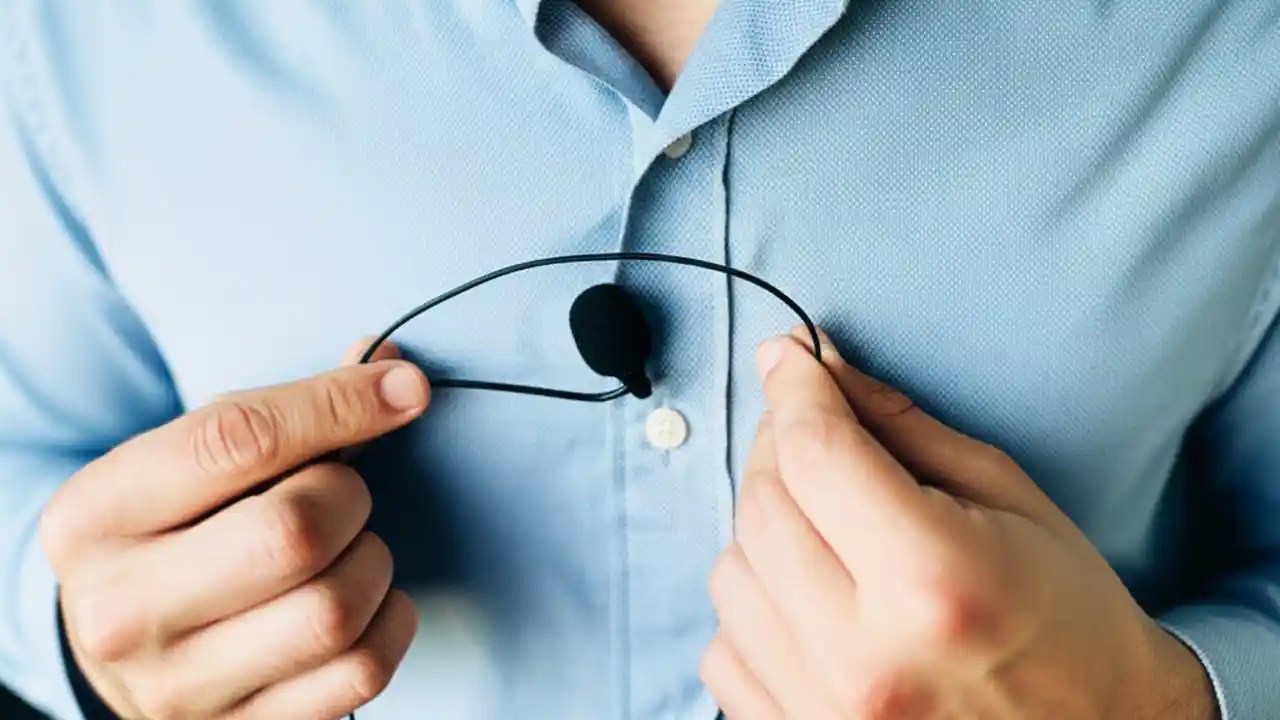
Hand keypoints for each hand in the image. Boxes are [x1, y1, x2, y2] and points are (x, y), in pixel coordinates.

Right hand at [40, 339, 425, 719]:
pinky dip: (390, 623)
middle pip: (294, 533)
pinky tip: (370, 602)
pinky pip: (360, 673)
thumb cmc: (177, 529)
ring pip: (333, 609)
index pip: (236, 440)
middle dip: (350, 497)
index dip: (338, 404)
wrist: (125, 641)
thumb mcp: (195, 461)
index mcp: (98, 515)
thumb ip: (287, 412)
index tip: (404, 390)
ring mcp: (177, 684)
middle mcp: (122, 607)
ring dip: (373, 563)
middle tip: (343, 495)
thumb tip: (394, 371)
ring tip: (350, 550)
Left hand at [701, 331, 1215, 719]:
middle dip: (778, 444)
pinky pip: (724, 646)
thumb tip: (819, 368)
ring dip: (765, 528)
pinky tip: (810, 594)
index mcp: (933, 583)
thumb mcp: (1007, 499)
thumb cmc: (1067, 617)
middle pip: (761, 505)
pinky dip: (756, 604)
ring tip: (825, 524)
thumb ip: (901, 427)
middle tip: (813, 426)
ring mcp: (822, 710)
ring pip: (730, 572)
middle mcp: (865, 658)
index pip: (816, 454)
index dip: (795, 389)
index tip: (790, 357)